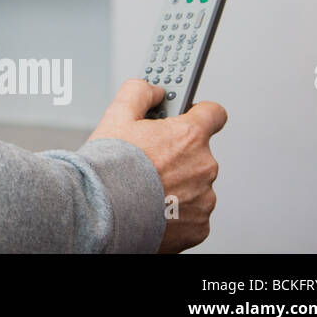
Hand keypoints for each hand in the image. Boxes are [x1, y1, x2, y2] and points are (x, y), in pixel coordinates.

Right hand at [88, 79, 226, 252]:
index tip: (186, 117)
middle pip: (198, 153)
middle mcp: (204, 166)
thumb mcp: (116, 116)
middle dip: (178, 154)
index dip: (198, 113)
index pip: (214, 113)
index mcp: (189, 136)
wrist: (102, 213)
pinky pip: (193, 214)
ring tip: (146, 189)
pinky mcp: (199, 227)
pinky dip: (176, 212)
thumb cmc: (110, 166)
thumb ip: (139, 92)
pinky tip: (152, 209)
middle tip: (149, 160)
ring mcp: (204, 199)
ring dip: (177, 185)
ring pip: (195, 185)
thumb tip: (153, 89)